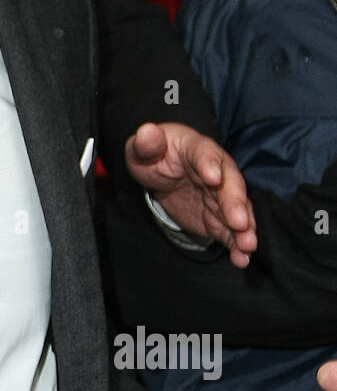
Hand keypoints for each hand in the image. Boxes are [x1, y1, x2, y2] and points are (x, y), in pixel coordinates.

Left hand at [125, 122, 255, 267]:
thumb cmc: (155, 155)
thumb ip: (145, 142)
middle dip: (236, 203)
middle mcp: (217, 172)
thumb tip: (146, 131)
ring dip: (245, 228)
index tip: (212, 177)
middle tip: (239, 221)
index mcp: (197, 149)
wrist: (166, 171)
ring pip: (238, 211)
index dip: (209, 164)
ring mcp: (220, 197)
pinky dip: (238, 245)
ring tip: (248, 245)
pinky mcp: (220, 218)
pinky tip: (242, 259)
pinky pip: (231, 232)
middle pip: (230, 185)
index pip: (205, 154)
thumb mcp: (143, 147)